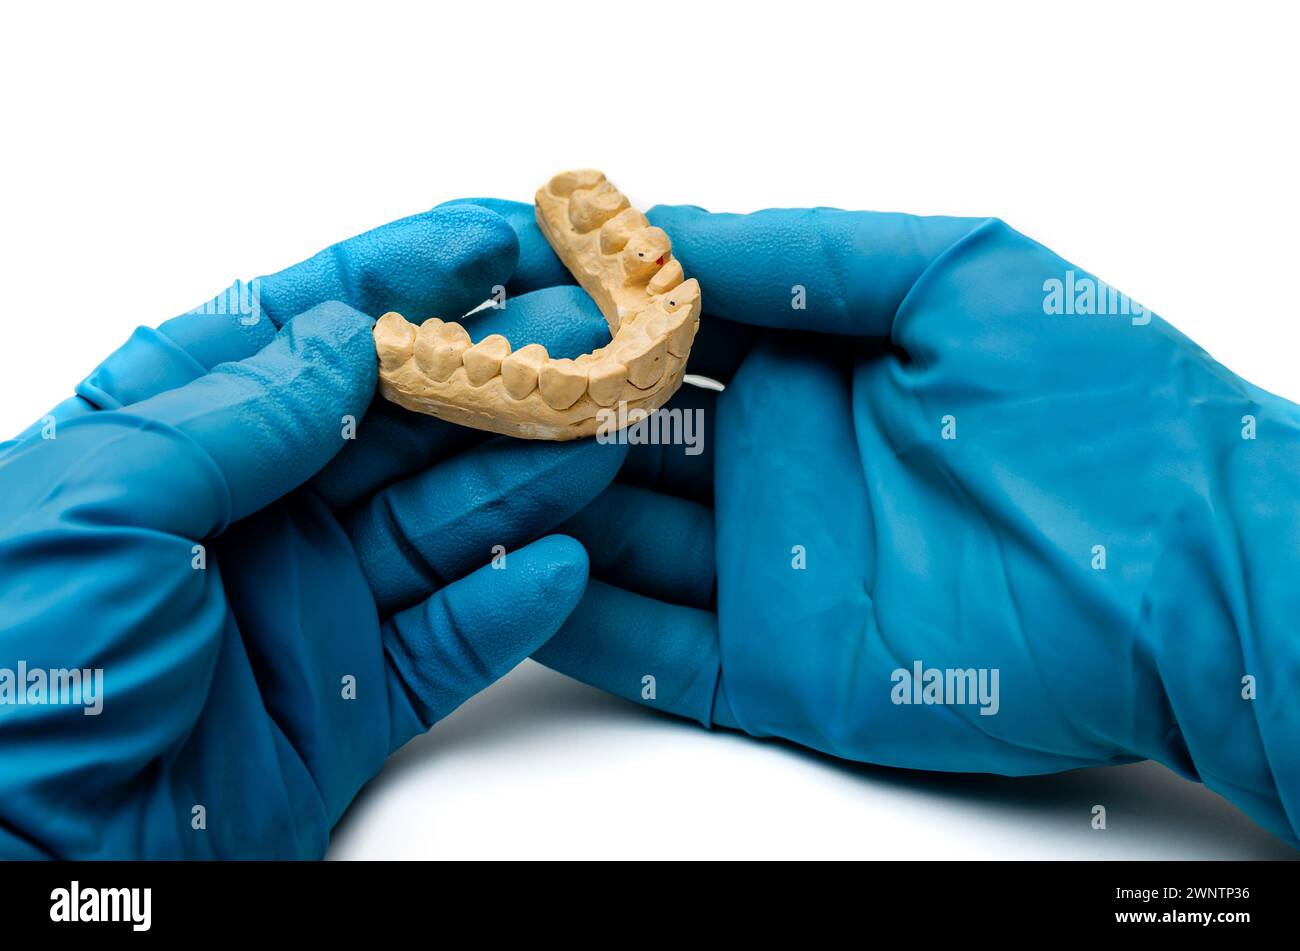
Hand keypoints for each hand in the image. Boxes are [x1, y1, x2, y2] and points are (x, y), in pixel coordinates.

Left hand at [0, 204, 624, 857]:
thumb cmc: (8, 674)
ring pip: (440, 523)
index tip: (496, 236)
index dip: (400, 277)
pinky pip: (448, 644)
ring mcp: (304, 604)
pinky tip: (563, 565)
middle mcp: (247, 512)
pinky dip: (509, 608)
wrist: (9, 867)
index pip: (300, 333)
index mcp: (167, 443)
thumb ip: (238, 413)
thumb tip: (344, 336)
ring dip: (527, 476)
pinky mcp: (347, 700)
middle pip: (396, 424)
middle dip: (495, 371)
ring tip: (604, 429)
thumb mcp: (103, 503)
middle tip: (591, 333)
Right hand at [471, 198, 1299, 847]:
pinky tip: (511, 579)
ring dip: (539, 507)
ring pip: (619, 540)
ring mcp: (771, 571)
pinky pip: (654, 652)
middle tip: (454, 390)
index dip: (584, 315)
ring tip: (454, 475)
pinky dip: (581, 623)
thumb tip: (665, 223)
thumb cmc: (1096, 403)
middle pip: (625, 439)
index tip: (504, 294)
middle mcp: (778, 468)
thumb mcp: (953, 270)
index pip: (664, 337)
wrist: (1190, 576)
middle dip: (539, 414)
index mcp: (811, 369)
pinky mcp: (779, 669)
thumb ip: (805, 249)